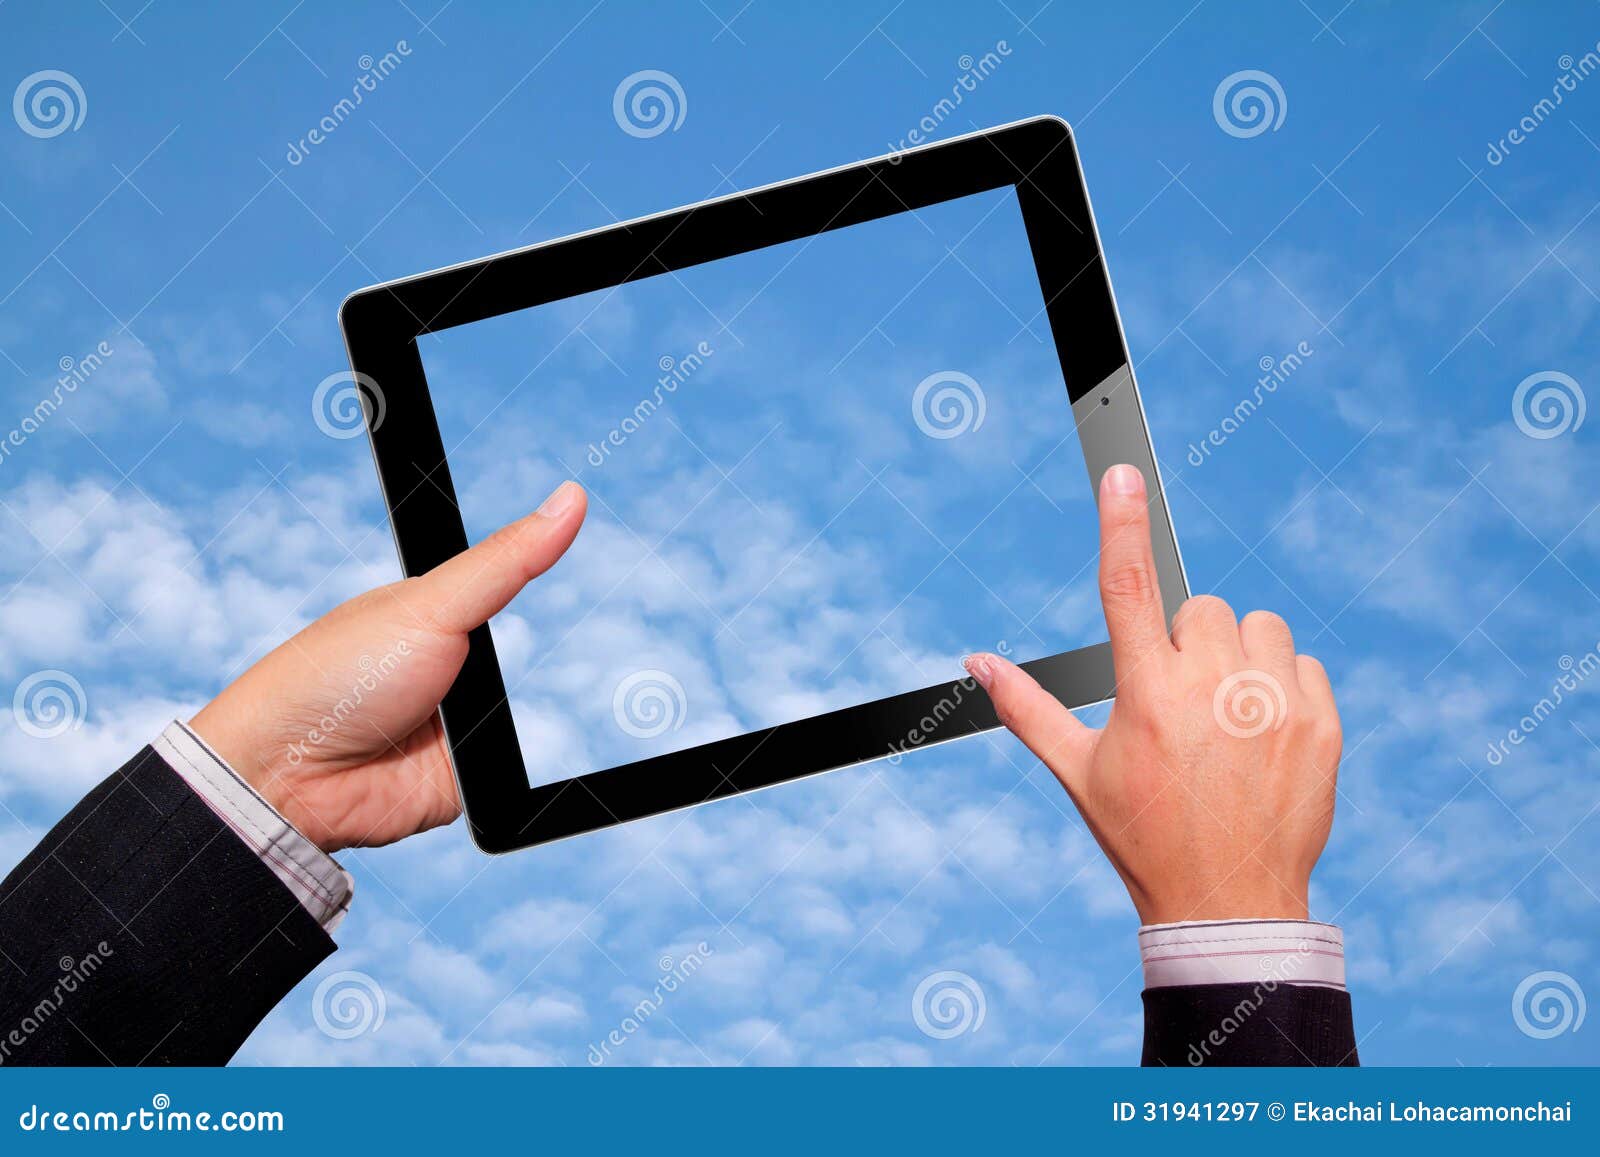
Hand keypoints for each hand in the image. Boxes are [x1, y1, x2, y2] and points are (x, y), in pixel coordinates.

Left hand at [189, 481, 586, 852]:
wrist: (288, 776)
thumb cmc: (336, 674)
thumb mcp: (432, 605)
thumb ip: (508, 560)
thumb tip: (572, 499)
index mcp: (430, 617)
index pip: (500, 590)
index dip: (524, 581)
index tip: (554, 558)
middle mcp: (442, 670)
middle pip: (519, 658)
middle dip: (513, 667)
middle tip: (470, 667)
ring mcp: (450, 728)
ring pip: (520, 719)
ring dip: (505, 722)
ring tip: (464, 719)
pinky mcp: (457, 784)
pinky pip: (510, 779)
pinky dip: (505, 773)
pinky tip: (476, 759)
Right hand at [963, 464, 1340, 923]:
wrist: (1229, 904)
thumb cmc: (1142, 835)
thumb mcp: (1077, 773)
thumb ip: (1026, 708)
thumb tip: (976, 660)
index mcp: (1146, 696)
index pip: (1126, 587)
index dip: (1121, 524)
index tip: (1121, 473)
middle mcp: (1212, 691)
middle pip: (1198, 607)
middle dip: (1183, 640)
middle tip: (1178, 701)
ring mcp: (1273, 705)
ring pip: (1256, 625)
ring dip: (1237, 655)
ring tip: (1224, 714)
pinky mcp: (1321, 722)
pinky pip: (1302, 661)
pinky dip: (1282, 684)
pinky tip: (1262, 732)